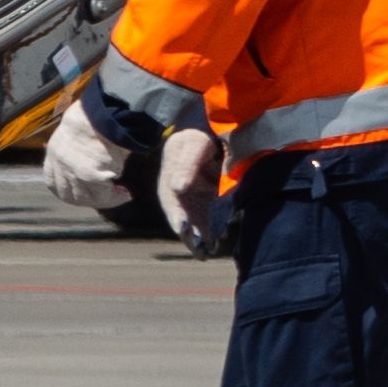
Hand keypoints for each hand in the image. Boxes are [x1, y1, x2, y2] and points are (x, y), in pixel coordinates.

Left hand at [40, 101, 131, 209]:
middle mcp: (60, 164)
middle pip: (68, 195)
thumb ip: (79, 146)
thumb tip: (93, 156)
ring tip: (122, 194)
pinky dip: (116, 197)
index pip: (52, 181)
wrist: (103, 110)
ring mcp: (73, 172)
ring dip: (105, 200)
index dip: (67, 189)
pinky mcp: (90, 175)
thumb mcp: (78, 129)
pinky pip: (104, 194)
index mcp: (54, 150)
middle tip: (105, 197)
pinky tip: (126, 193)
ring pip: (86, 197)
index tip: (83, 190)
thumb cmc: (97, 114)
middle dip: (87, 199)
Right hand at [157, 128, 225, 250]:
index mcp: (170, 183)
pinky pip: (207, 220)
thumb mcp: (192, 147)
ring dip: (201, 239)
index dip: (178, 219)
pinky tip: (217, 241)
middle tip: (200, 251)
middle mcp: (178, 196)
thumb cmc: (196, 138)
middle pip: (182, 220)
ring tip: (208, 253)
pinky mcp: (206, 202)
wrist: (207, 133)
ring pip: (194, 224)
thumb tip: (178, 188)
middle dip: (190, 237)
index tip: (185, 229)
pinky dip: (211, 231)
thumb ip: (186, 166)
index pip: (172, 205)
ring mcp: (192, 200)